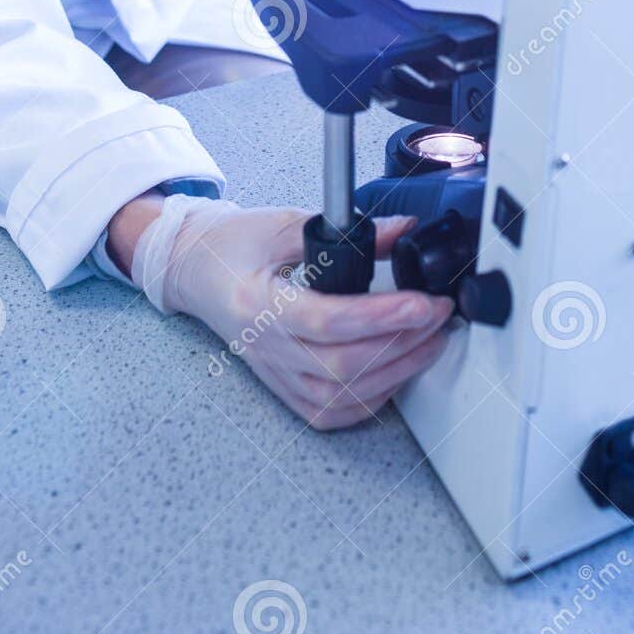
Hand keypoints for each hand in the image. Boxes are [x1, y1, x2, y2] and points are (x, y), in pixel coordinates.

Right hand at [132, 197, 454, 428]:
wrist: (195, 270)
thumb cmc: (233, 247)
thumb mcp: (285, 223)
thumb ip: (347, 231)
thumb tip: (403, 231)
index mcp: (257, 304)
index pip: (326, 321)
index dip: (381, 316)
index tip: (422, 302)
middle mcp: (265, 348)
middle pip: (342, 366)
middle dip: (402, 343)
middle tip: (438, 315)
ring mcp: (274, 374)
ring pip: (341, 396)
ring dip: (396, 371)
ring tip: (430, 339)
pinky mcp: (284, 389)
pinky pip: (332, 410)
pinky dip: (372, 396)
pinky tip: (398, 371)